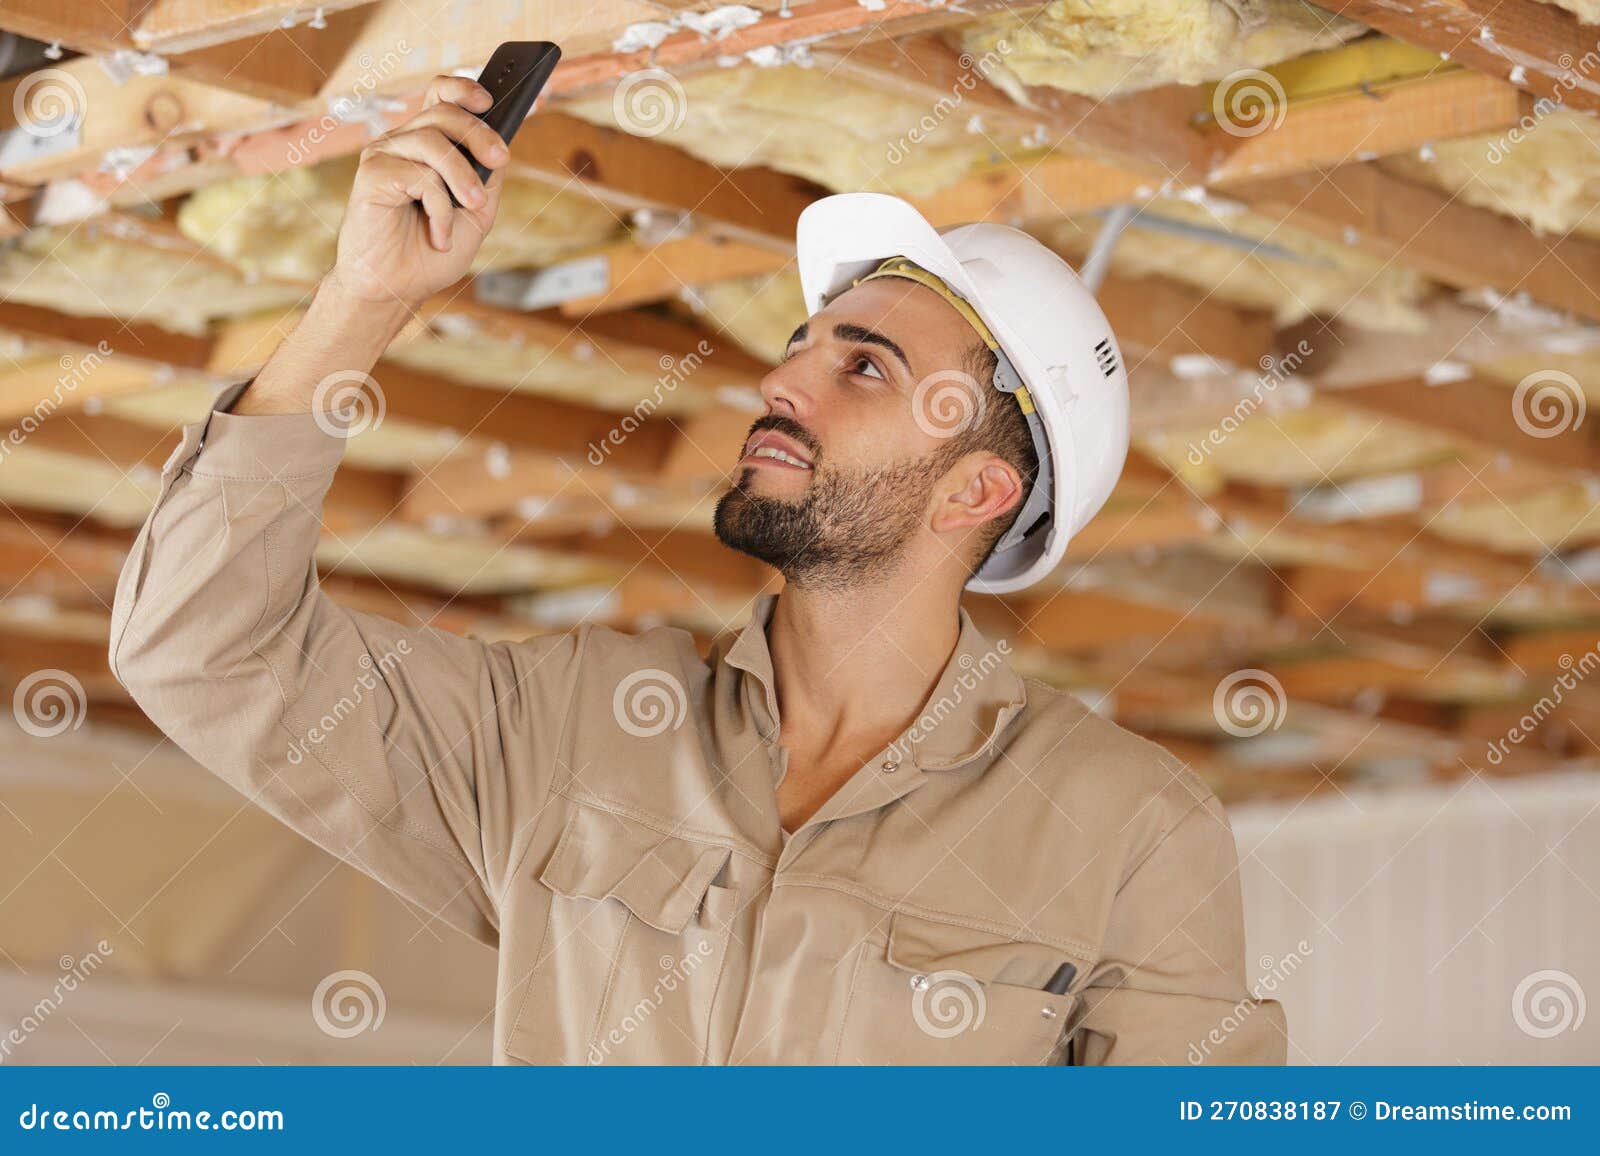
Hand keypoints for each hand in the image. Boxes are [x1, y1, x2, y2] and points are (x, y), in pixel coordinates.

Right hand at [330, 75, 509, 309]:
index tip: (489, 101)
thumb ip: (487, 178)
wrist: (398, 287)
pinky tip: (439, 236)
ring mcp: (384, 155)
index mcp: (426, 146)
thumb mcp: (475, 212)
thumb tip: (501, 147)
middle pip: (443, 113)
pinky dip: (439, 210)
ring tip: (472, 208)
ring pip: (433, 142)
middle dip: (479, 135)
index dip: (463, 89)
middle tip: (500, 161)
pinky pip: (419, 176)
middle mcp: (403, 143)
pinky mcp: (372, 174)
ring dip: (462, 178)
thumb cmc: (431, 251)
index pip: (440, 96)